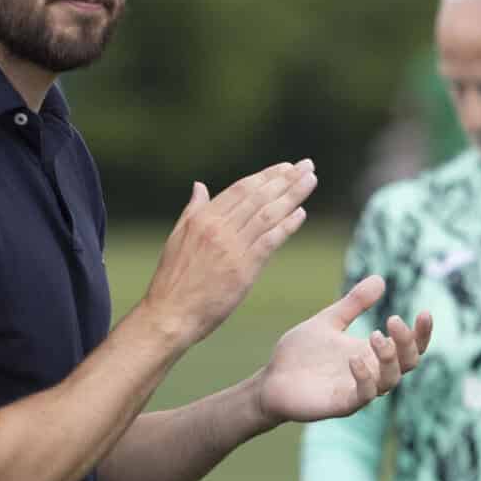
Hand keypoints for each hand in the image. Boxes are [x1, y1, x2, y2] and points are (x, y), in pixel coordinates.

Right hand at [139, 163, 318, 347]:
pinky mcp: (243, 269)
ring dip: (292, 196)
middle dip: (286, 179)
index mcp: (202, 219)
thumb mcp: (177, 238)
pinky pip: (270, 241)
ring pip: (268, 214)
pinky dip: (287, 226)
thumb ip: (192, 210)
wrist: (170, 314)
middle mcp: (218, 228)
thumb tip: (200, 186)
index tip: (285, 167)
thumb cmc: (172, 281)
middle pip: (258, 197)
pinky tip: (301, 213)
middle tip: (307, 166)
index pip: (240, 189)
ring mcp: (232, 248)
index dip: (265, 176)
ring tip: (310, 181)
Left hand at [257, 277, 432, 423]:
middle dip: (407, 342)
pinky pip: (363, 396)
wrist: (271, 379)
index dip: (421, 333)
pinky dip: (363, 378)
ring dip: (388, 358)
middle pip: (407, 363)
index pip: (409, 347)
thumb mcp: (329, 321)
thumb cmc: (300, 354)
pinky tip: (353, 359)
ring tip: (375, 336)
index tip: (424, 312)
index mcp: (371, 354)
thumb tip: (380, 279)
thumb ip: (354, 304)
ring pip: (390, 381)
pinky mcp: (341, 405)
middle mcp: (371, 373)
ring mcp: (358, 390)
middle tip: (393, 320)